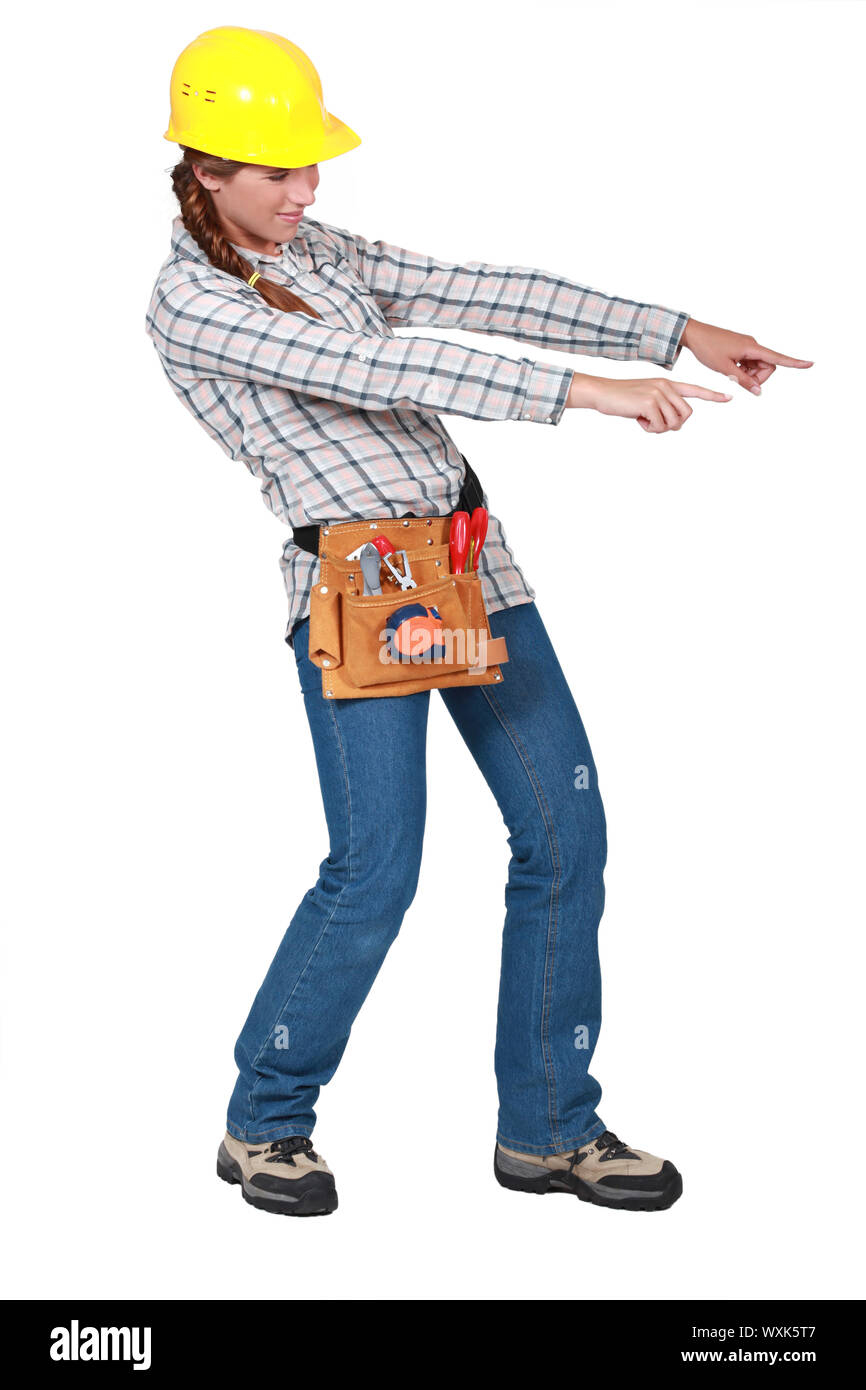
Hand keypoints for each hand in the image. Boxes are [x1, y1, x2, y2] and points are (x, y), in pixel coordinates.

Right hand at [567, 373, 731, 432]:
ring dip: (660, 429)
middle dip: (674, 425)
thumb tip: (675, 424)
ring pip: (674, 422)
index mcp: (667, 383)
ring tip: (645, 421)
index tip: (729, 397)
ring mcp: (659, 393)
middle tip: (655, 424)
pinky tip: (638, 420)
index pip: (695, 389)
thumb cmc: (622, 400)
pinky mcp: (650, 402)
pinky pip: (660, 426)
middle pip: (686, 414)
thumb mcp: (646, 400)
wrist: (603, 393)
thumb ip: (663, 407)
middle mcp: (666, 386)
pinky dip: (650, 429)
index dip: (713, 395)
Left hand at [682, 318, 813, 393]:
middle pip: (768, 366)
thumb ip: (744, 381)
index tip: (810, 364)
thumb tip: (759, 391)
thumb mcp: (725, 369)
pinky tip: (730, 368)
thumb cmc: (708, 348)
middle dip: (759, 378)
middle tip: (739, 380)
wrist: (694, 334)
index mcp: (752, 347)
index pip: (778, 358)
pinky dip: (743, 370)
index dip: (794, 363)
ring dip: (749, 375)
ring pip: (757, 366)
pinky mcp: (740, 348)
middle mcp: (753, 345)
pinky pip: (749, 363)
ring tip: (731, 373)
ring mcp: (747, 346)